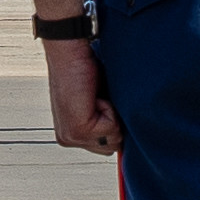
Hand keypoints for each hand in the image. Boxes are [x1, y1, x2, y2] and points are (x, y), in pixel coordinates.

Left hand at [43, 40, 121, 156]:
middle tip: (99, 99)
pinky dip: (109, 108)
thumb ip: (107, 118)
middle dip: (114, 121)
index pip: (107, 146)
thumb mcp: (98, 100)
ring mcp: (71, 137)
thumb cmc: (84, 69)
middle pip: (113, 146)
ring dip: (112, 114)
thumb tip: (132, 128)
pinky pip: (113, 127)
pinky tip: (93, 96)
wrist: (70, 52)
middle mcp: (68, 139)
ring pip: (115, 138)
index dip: (113, 124)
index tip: (103, 104)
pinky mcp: (78, 130)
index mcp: (70, 134)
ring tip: (96, 97)